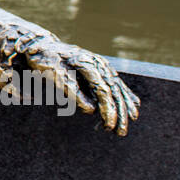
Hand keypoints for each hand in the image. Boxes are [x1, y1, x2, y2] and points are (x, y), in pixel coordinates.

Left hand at [16, 35, 139, 136]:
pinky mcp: (102, 68)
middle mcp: (98, 63)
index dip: (108, 109)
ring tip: (131, 122)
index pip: (102, 90)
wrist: (44, 47)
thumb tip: (91, 111)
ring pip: (118, 87)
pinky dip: (126, 95)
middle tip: (121, 132)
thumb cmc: (48, 63)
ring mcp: (102, 64)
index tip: (109, 126)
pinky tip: (134, 105)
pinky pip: (117, 83)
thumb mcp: (56, 76)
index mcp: (87, 64)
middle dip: (120, 112)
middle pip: (114, 90)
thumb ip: (73, 92)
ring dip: (125, 106)